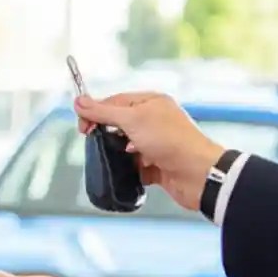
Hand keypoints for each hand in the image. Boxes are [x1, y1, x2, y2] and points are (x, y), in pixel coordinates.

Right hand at [74, 92, 224, 210]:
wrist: (198, 175)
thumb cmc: (170, 141)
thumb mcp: (132, 120)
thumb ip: (104, 112)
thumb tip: (79, 101)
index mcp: (151, 103)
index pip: (115, 101)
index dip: (96, 111)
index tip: (83, 126)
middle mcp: (155, 121)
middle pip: (120, 124)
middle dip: (106, 133)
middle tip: (93, 141)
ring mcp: (157, 144)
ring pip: (126, 146)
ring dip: (118, 152)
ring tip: (115, 157)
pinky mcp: (158, 166)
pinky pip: (136, 166)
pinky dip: (130, 169)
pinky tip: (130, 171)